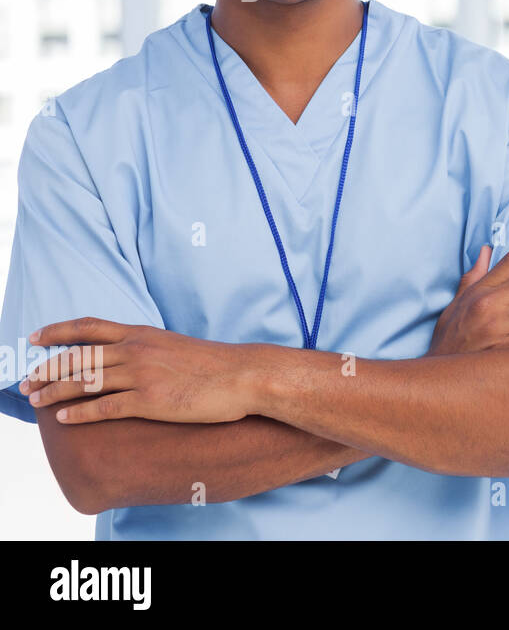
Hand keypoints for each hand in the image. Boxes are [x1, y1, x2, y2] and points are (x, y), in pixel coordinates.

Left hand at [19, 317, 257, 424]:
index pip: (89, 328)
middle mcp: (137, 350)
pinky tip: (64, 418)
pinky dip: (80, 413)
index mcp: (142, 334)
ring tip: (36, 401)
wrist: (243, 375)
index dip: (57, 332)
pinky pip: (105, 407)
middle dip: (47, 369)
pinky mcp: (151, 401)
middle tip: (27, 381)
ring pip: (85, 381)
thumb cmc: (214, 364)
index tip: (34, 338)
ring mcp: (142, 376)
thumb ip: (148, 349)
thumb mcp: (175, 346)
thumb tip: (127, 357)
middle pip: (78, 357)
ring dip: (54, 391)